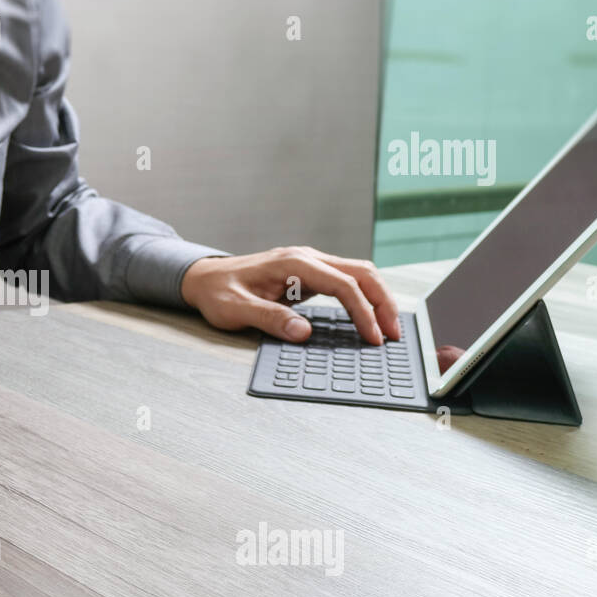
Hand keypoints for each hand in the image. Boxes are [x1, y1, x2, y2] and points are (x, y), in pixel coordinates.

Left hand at [179, 246, 401, 344]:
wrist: (203, 278)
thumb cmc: (217, 292)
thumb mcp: (235, 310)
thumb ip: (269, 319)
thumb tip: (303, 333)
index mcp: (292, 264)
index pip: (342, 284)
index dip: (362, 311)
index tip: (372, 338)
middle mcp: (306, 258)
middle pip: (361, 272)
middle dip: (382, 302)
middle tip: (393, 334)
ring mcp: (309, 263)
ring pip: (358, 273)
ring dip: (377, 297)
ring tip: (387, 328)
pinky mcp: (308, 274)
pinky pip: (346, 280)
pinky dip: (364, 296)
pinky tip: (368, 315)